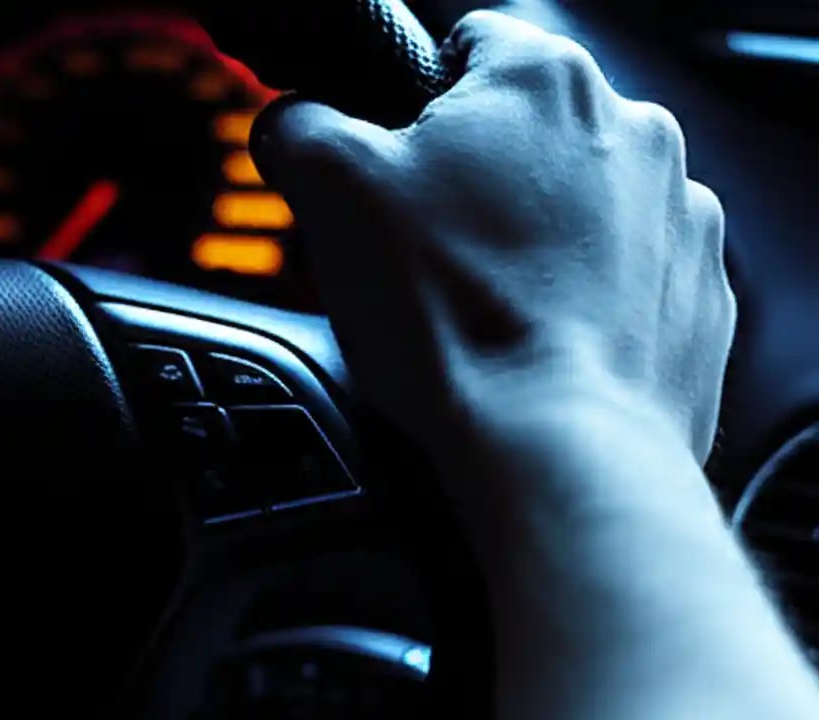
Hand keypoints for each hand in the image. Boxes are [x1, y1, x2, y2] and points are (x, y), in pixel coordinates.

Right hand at [252, 11, 734, 476]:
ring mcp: (676, 213)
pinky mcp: (696, 292)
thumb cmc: (458, 321)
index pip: (464, 45)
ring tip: (483, 301)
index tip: (394, 168)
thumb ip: (298, 127)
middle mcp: (633, 129)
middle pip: (523, 131)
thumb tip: (294, 126)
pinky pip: (624, 273)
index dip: (411, 108)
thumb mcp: (331, 193)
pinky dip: (584, 294)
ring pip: (578, 202)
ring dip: (533, 235)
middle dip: (472, 179)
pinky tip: (537, 334)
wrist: (557, 450)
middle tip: (425, 249)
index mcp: (544, 78)